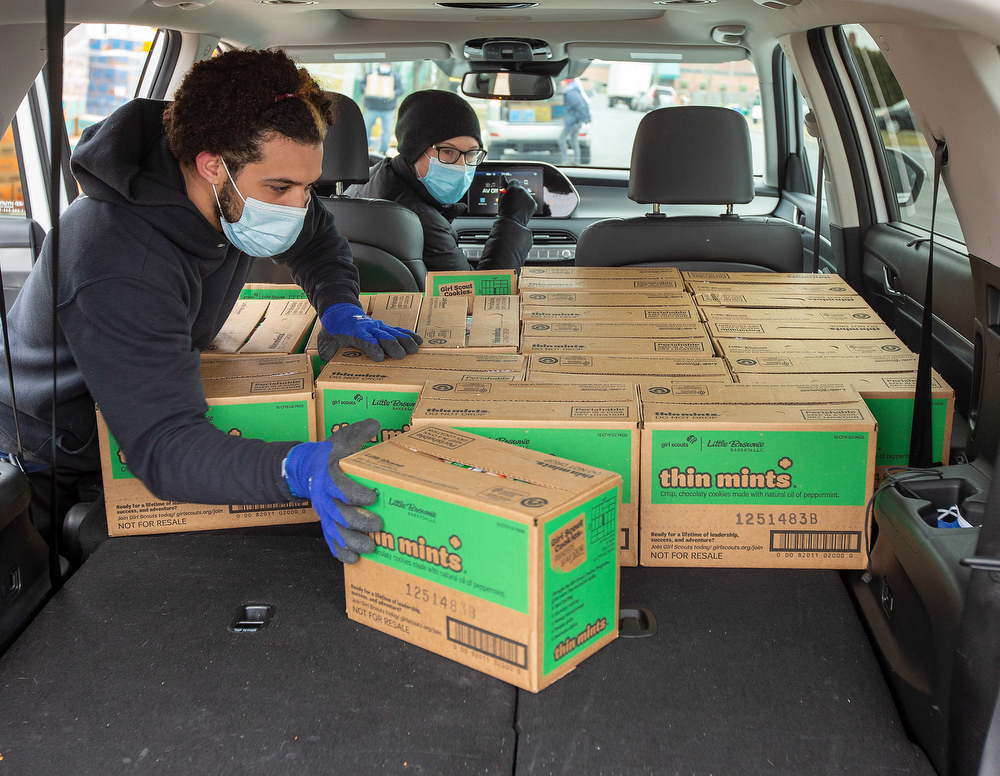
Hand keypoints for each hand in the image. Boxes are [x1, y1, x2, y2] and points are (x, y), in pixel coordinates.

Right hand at [284, 418, 382, 562]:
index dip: (356, 494)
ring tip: (371, 548)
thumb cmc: (330, 454)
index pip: (341, 487)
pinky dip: (340, 552)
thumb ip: (358, 433)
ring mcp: (324, 513)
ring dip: (353, 542)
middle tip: (379, 526)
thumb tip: (375, 425)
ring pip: (336, 532)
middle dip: (360, 522)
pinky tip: (353, 560)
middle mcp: (325, 498)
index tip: (373, 497)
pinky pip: (330, 541)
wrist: (306, 468)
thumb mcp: (342, 439)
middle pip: (340, 514)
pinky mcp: (325, 523)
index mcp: (328, 476)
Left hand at [319, 303, 421, 361]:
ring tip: (414, 349)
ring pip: (393, 333)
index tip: (379, 356)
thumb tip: (325, 357)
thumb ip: (327, 348)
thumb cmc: (334, 328)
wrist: (340, 310)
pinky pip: (398, 330)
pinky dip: (408, 335)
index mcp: (355, 332)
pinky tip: (419, 340)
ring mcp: (378, 326)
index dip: (372, 347)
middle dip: (392, 345)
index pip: (364, 340)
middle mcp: (369, 328)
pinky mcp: (384, 327)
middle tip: (402, 355)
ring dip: (404, 341)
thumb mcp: (326, 338)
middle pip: (382, 336)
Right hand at [497, 175, 536, 226]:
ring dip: (522, 199)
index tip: (509, 193)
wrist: (512, 222)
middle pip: (520, 189)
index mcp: (514, 187)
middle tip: (512, 202)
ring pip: (525, 195)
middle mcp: (523, 190)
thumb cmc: (505, 210)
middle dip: (517, 194)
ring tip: (516, 207)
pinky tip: (521, 210)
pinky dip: (527, 205)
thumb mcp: (501, 197)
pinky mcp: (534, 204)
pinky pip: (530, 202)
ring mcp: (529, 197)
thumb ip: (503, 186)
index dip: (511, 187)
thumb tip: (503, 177)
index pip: (514, 181)